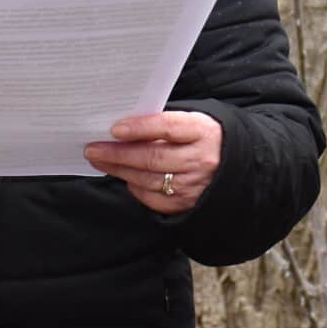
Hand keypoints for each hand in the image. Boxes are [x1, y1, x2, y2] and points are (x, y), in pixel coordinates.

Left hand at [83, 111, 221, 214]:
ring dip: (119, 170)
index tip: (115, 129)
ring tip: (100, 161)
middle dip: (118, 154)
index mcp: (203, 132)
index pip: (167, 127)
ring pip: (148, 179)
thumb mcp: (193, 123)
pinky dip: (135, 187)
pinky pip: (153, 198)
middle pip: (152, 157)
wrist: (233, 167)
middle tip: (93, 149)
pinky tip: (126, 176)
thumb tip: (123, 129)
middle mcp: (201, 160)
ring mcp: (194, 185)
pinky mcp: (187, 204)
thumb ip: (164, 124)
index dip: (140, 128)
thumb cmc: (204, 139)